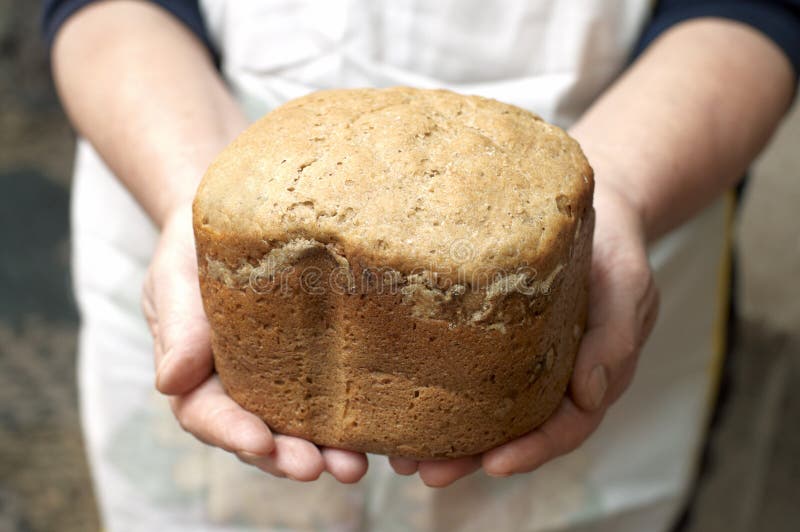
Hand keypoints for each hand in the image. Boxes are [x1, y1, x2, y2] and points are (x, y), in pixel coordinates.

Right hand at [141, 204, 368, 482]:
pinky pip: (329, 398)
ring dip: (323, 453)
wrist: (237, 217)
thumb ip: (177, 325)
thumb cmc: (195, 246)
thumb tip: (170, 382)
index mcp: (196, 373)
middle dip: (285, 457)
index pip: (205, 414)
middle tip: (315, 468)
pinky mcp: (313, 365)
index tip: (259, 443)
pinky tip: (377, 434)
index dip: (231, 433)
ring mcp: (276, 380)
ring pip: (296, 429)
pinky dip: (350, 421)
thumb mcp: (176, 277)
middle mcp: (237, 387)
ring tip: (353, 467)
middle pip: (256, 436)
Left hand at [388, 179, 658, 485]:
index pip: (566, 426)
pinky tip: (399, 394)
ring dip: (445, 436)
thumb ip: (615, 338)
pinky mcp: (493, 335)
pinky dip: (437, 387)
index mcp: (590, 377)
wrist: (596, 210)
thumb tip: (589, 396)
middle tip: (425, 473)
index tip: (494, 464)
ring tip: (401, 455)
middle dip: (470, 457)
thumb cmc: (615, 249)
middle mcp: (551, 378)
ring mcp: (520, 360)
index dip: (533, 450)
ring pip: (484, 410)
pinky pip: (467, 368)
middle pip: (514, 431)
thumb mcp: (628, 286)